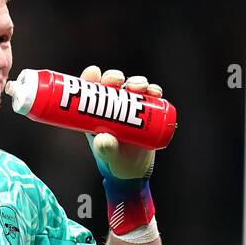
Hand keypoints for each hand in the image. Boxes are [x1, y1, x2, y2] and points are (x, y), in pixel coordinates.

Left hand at [81, 64, 161, 181]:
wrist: (134, 170)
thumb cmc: (115, 162)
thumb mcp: (108, 157)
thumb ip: (105, 149)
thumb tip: (104, 139)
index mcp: (95, 112)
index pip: (90, 89)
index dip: (90, 78)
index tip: (93, 74)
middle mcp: (112, 105)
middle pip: (111, 83)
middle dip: (114, 76)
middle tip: (117, 80)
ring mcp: (130, 106)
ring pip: (132, 86)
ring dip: (136, 81)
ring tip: (139, 87)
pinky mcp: (147, 110)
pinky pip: (151, 96)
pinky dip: (154, 91)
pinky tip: (155, 92)